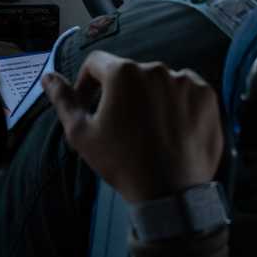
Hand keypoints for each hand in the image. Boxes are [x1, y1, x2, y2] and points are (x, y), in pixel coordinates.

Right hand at [43, 51, 223, 203]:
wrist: (170, 192)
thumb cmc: (121, 162)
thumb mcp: (81, 134)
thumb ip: (63, 100)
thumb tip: (48, 76)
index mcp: (122, 73)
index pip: (96, 63)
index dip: (87, 83)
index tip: (90, 106)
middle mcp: (155, 68)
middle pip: (130, 73)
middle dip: (121, 93)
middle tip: (121, 124)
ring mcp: (185, 81)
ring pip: (159, 81)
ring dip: (150, 97)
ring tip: (149, 128)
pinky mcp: (207, 96)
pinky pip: (186, 90)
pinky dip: (177, 102)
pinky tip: (172, 127)